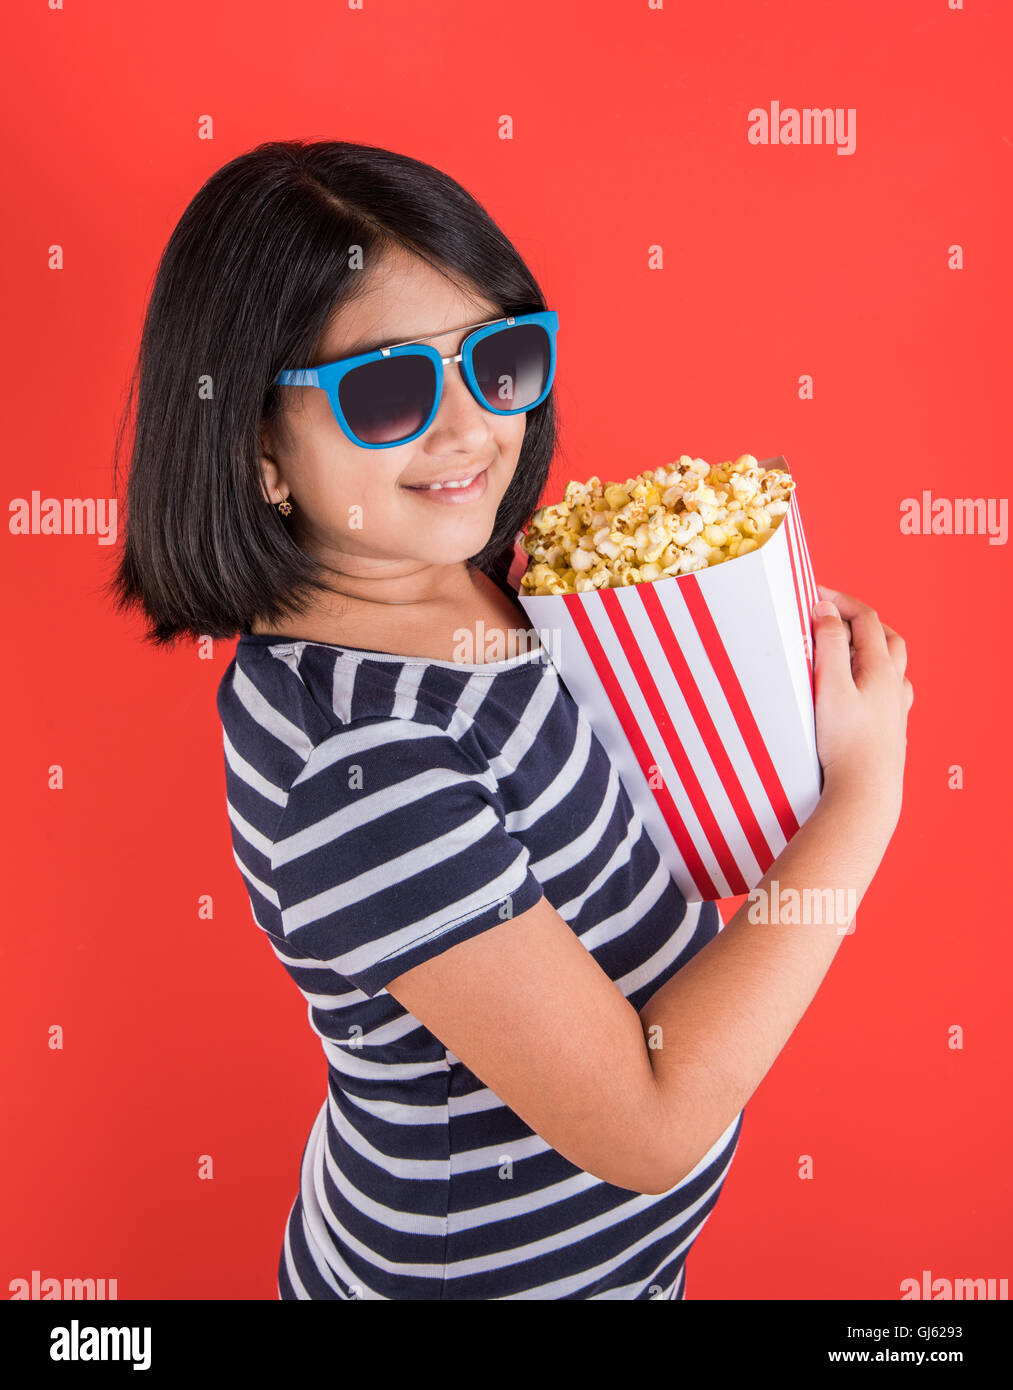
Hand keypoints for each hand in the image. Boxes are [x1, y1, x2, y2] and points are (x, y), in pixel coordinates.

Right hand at [812, 583, 913, 830]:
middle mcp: (895, 685)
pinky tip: (859, 690)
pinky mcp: (889, 728)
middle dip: (858, 620)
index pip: (866, 618)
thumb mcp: (829, 686)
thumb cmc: (845, 743)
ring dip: (870, 648)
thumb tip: (825, 610)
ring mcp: (896, 708)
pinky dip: (874, 677)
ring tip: (843, 650)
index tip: (814, 594)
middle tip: (829, 618)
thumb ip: (827, 645)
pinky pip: (888, 691)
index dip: (841, 600)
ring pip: (891, 664)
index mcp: (882, 668)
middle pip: (885, 636)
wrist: (865, 792)